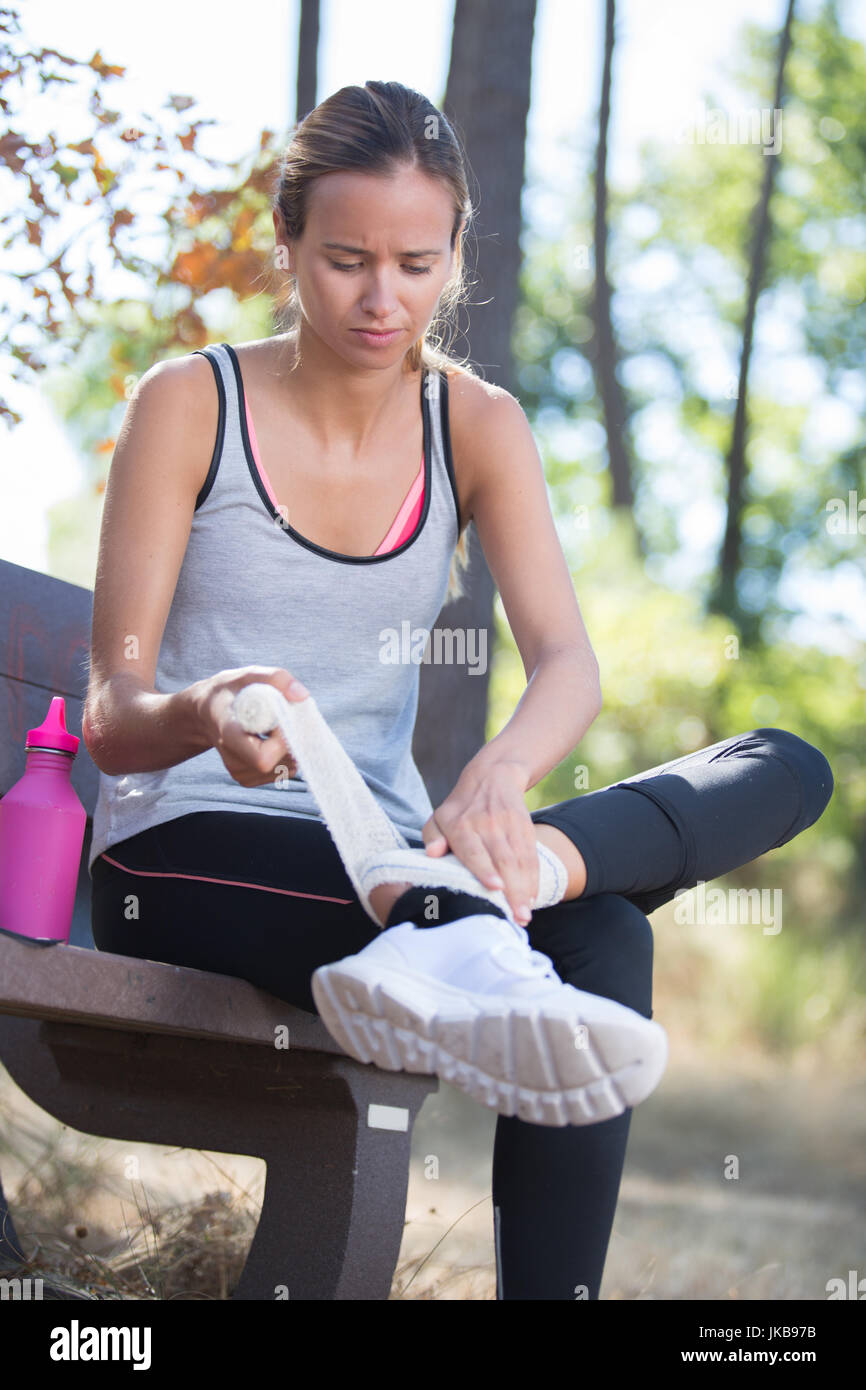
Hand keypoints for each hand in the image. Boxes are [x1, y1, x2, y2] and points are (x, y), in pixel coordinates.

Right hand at [193, 665, 307, 787]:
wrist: (208, 711)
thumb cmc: (231, 690)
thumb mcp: (249, 675)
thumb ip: (276, 678)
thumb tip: (302, 695)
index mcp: (229, 734)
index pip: (262, 757)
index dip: (283, 741)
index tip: (284, 718)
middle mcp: (232, 760)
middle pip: (278, 763)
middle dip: (292, 740)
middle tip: (286, 717)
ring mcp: (240, 773)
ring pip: (286, 768)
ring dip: (291, 746)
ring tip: (276, 726)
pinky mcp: (248, 779)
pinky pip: (284, 771)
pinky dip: (287, 754)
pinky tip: (274, 738)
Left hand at [421, 759, 537, 924]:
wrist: (492, 777)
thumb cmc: (459, 809)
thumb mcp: (439, 818)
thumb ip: (432, 837)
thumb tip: (433, 853)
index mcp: (461, 825)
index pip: (474, 850)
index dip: (485, 869)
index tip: (495, 888)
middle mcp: (487, 825)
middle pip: (502, 860)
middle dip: (512, 890)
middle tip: (516, 917)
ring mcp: (509, 826)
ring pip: (520, 860)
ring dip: (525, 889)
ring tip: (525, 915)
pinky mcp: (525, 828)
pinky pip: (531, 856)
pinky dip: (533, 878)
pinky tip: (532, 898)